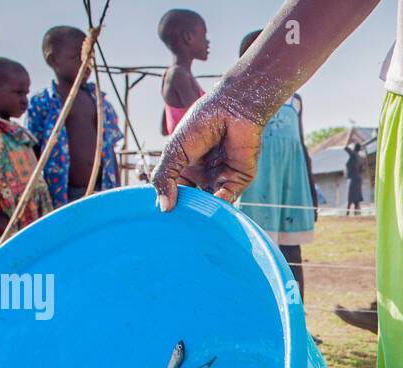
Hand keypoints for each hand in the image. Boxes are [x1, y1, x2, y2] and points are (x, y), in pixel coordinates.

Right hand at [151, 79, 265, 211]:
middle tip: (180, 222)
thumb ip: (165, 177)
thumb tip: (163, 207)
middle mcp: (204, 175)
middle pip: (194, 202)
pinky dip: (220, 204)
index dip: (170, 202)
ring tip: (195, 214)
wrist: (230, 109)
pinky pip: (229, 199)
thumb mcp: (175, 150)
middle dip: (188, 211)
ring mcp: (221, 178)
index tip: (164, 212)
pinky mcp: (239, 180)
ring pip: (211, 204)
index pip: (176, 192)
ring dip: (203, 210)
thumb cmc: (200, 123)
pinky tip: (212, 201)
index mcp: (187, 168)